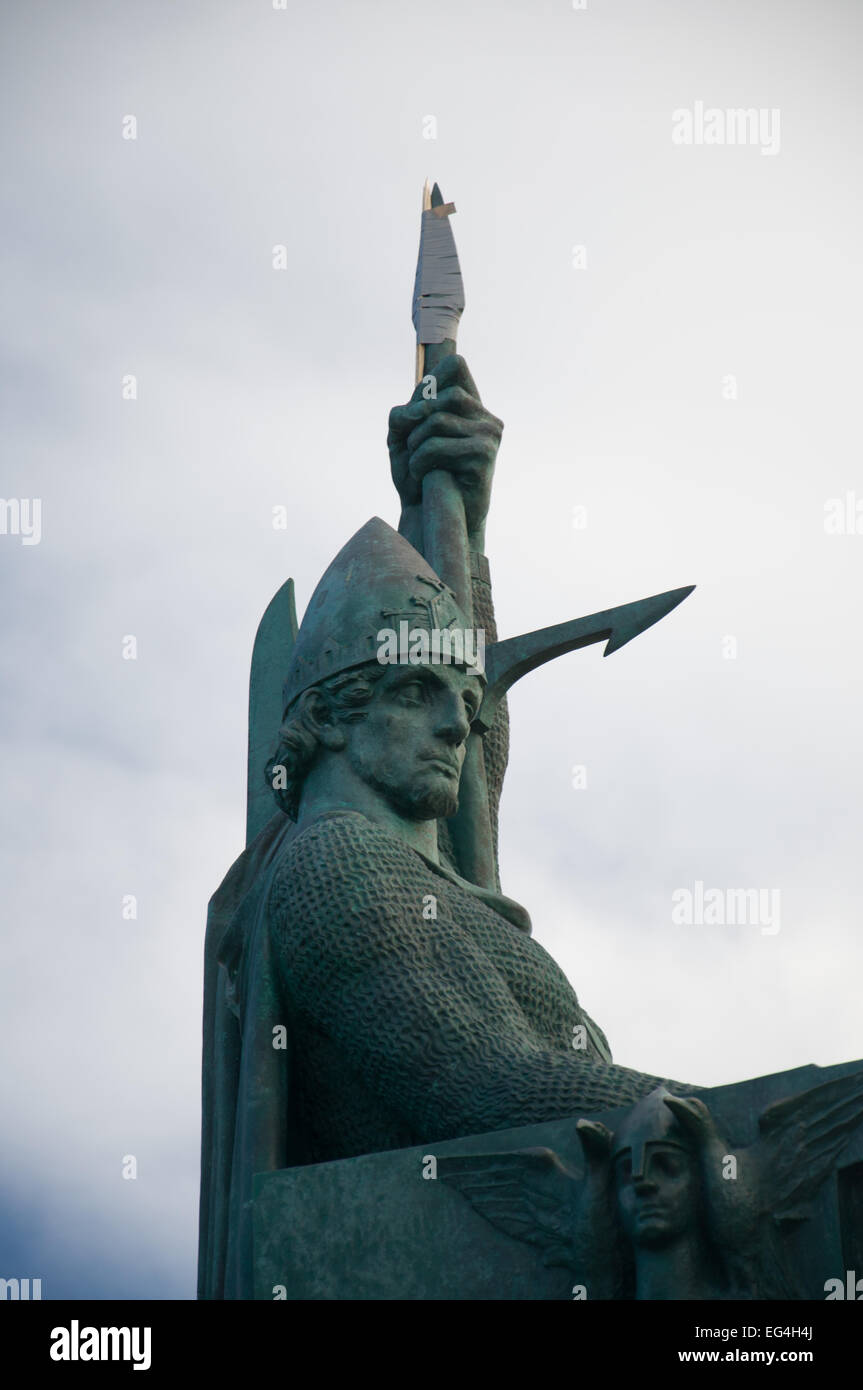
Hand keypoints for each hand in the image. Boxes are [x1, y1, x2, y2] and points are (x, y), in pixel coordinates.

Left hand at [388, 354, 502, 551]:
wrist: (432, 519)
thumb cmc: (419, 477)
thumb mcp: (403, 438)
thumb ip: (404, 414)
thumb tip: (418, 410)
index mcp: (473, 408)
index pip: (456, 365)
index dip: (430, 380)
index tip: (417, 410)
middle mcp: (487, 419)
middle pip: (445, 394)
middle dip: (417, 418)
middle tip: (409, 445)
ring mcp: (489, 438)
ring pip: (438, 420)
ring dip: (414, 443)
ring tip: (413, 464)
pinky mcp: (483, 458)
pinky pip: (437, 445)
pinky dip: (418, 460)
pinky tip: (420, 476)